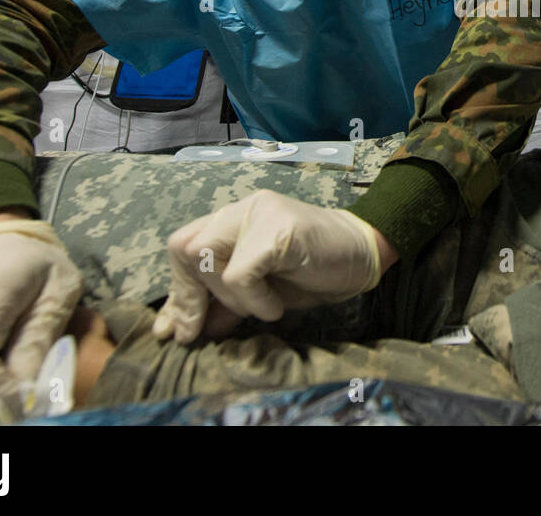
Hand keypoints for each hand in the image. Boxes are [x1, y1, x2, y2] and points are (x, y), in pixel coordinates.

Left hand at [151, 190, 387, 343]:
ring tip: (264, 305)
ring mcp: (258, 213)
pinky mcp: (277, 228)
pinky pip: (238, 275)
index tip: (177, 331)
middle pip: (184, 249)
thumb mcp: (259, 293)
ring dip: (230, 299)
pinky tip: (276, 306)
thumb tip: (187, 330)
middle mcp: (240, 209)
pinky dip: (254, 301)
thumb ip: (224, 302)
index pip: (183, 246)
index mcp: (232, 219)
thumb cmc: (313, 272)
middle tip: (202, 330)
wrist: (364, 255)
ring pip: (207, 260)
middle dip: (188, 297)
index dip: (177, 291)